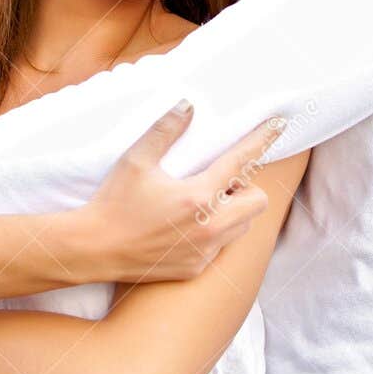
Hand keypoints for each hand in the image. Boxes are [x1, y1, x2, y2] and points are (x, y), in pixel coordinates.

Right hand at [84, 101, 285, 284]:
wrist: (94, 250)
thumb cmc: (114, 202)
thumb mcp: (136, 160)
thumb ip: (166, 130)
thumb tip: (188, 105)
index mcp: (197, 197)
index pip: (241, 162)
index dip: (261, 141)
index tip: (278, 126)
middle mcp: (208, 227)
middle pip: (257, 202)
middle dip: (246, 189)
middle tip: (217, 182)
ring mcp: (204, 251)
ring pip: (242, 227)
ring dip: (232, 212)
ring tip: (200, 204)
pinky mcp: (195, 268)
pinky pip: (221, 247)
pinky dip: (214, 233)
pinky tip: (184, 228)